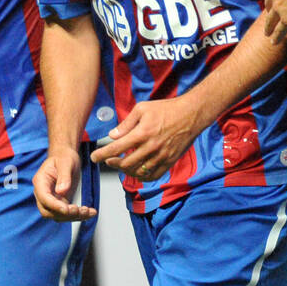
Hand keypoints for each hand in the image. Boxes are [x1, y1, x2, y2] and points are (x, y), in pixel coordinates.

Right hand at [33, 145, 97, 221]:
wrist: (66, 157)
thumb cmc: (64, 157)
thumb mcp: (66, 162)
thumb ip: (64, 176)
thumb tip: (61, 191)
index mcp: (40, 182)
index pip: (44, 198)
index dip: (55, 206)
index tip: (68, 209)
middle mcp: (43, 193)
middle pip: (48, 211)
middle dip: (64, 214)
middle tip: (79, 210)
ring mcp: (52, 199)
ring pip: (59, 215)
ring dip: (74, 216)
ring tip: (89, 212)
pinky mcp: (61, 202)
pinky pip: (67, 213)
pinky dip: (79, 215)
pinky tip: (91, 212)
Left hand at [89, 95, 205, 181]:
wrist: (191, 114)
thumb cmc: (167, 109)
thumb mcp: (143, 108)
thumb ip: (126, 123)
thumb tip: (113, 135)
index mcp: (142, 133)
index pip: (116, 148)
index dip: (102, 154)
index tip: (94, 157)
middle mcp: (150, 147)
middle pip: (125, 164)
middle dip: (113, 163)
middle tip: (108, 160)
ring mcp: (161, 156)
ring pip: (138, 172)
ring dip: (126, 171)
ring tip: (121, 165)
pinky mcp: (170, 161)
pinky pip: (153, 175)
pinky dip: (143, 176)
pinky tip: (137, 171)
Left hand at [262, 0, 286, 41]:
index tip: (273, 2)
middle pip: (268, 5)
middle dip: (270, 11)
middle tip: (271, 18)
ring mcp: (278, 7)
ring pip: (270, 20)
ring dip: (268, 27)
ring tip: (267, 33)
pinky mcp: (286, 19)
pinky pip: (279, 31)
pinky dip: (276, 37)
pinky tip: (274, 42)